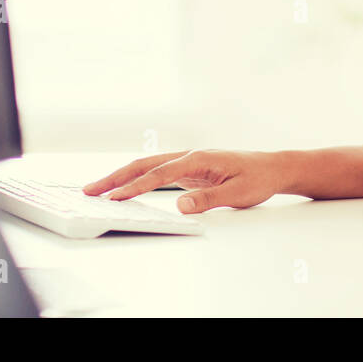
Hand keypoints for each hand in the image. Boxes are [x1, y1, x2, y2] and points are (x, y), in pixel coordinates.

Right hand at [81, 149, 284, 213]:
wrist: (272, 168)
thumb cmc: (257, 178)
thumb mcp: (236, 193)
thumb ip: (208, 199)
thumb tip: (179, 205)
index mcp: (199, 158)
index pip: (159, 174)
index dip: (135, 187)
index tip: (114, 198)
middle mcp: (190, 156)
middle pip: (145, 164)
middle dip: (116, 177)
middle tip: (89, 190)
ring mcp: (187, 161)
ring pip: (148, 166)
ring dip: (122, 176)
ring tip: (98, 189)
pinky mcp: (189, 170)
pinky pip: (157, 173)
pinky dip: (137, 179)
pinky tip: (125, 188)